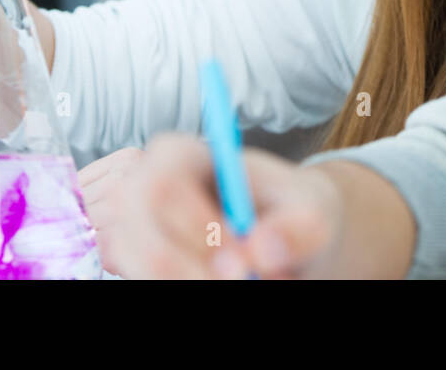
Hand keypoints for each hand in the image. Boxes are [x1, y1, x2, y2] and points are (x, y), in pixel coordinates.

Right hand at [77, 132, 339, 278]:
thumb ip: (298, 229)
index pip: (162, 184)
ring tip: (238, 284)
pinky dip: (178, 287)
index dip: (195, 228)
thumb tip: (260, 251)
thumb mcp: (313, 214)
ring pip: (133, 266)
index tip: (240, 261)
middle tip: (239, 283)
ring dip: (182, 282)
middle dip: (183, 270)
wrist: (287, 237)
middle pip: (132, 233)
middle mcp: (146, 189)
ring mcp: (135, 228)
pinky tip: (217, 283)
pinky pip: (142, 281)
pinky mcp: (137, 262)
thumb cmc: (296, 213)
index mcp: (184, 156)